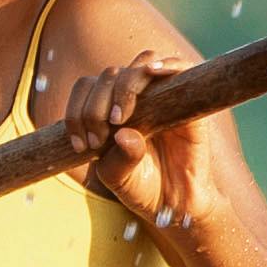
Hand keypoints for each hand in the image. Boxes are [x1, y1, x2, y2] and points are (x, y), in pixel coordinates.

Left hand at [47, 52, 190, 236]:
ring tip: (118, 118)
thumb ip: (117, 159)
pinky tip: (154, 72)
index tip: (82, 146)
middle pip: (109, 75)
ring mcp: (161, 94)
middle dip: (95, 108)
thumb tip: (123, 134)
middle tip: (99, 140)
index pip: (87, 88)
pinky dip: (168, 64)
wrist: (176, 202)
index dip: (77, 111)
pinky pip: (181, 67)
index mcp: (108, 107)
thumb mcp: (118, 177)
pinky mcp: (189, 99)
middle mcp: (134, 95)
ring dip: (125, 87)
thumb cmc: (143, 186)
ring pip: (140, 66)